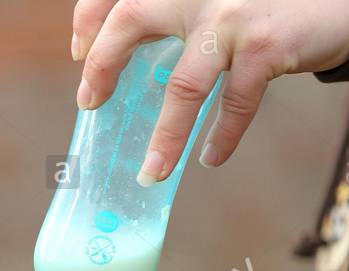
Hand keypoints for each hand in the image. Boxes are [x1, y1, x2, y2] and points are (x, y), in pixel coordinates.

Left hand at [71, 0, 348, 178]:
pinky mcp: (266, 44)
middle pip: (131, 19)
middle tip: (90, 104)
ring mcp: (232, 15)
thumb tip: (128, 63)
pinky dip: (221, 137)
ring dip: (165, 136)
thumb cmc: (269, 3)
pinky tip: (210, 158)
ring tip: (151, 174)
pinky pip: (233, 103)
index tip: (80, 53)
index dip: (90, 19)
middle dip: (103, 66)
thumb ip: (180, 13)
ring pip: (184, 84)